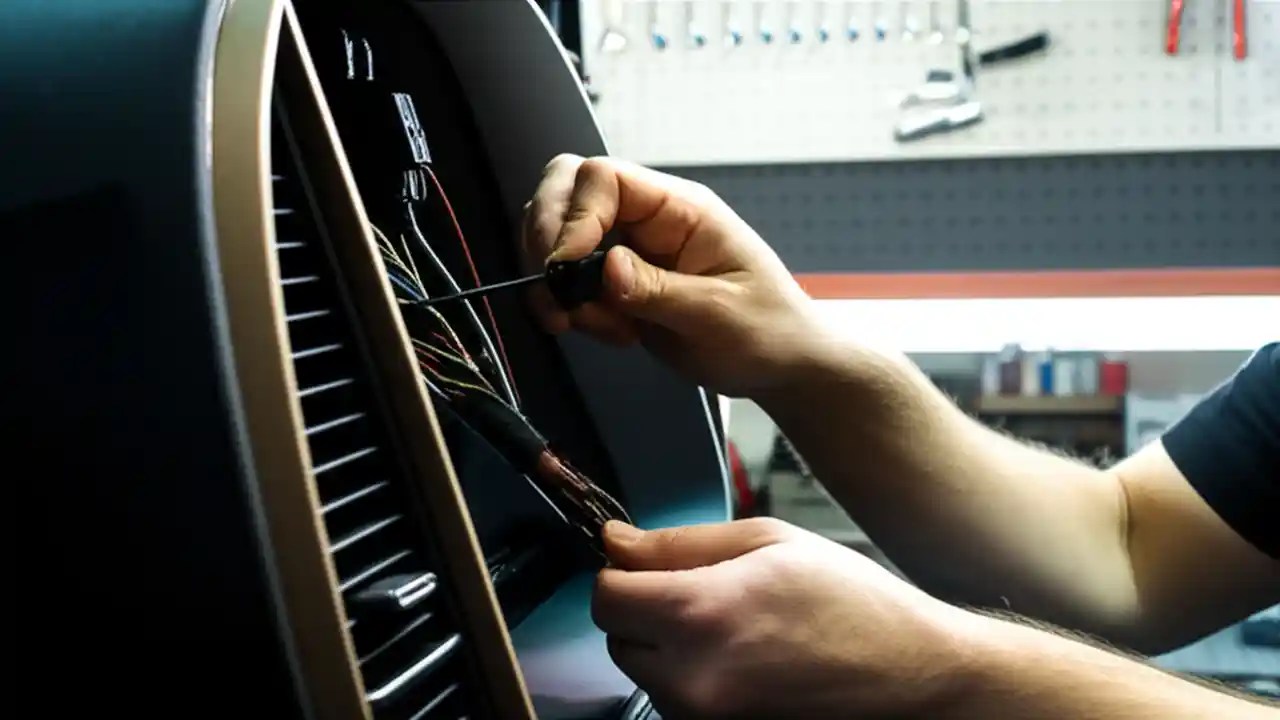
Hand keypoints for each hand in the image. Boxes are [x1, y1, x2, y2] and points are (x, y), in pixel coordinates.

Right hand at [521, 154, 824, 397]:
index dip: (575, 215)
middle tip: (556, 291)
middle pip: (567, 192)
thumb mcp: (719, 314)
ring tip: (595, 325)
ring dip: (557, 284)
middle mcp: (648, 220)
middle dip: (547, 239)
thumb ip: (659, 290)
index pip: (604, 178)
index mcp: (680, 209)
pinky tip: (611, 334)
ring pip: (558, 238)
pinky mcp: (615, 287)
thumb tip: (607, 268)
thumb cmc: (767, 330)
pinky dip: (570, 310)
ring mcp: (628, 251)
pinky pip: (569, 284)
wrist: (778, 366)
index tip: (568, 266)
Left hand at [591, 518, 973, 718]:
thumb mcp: (768, 542)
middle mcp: (694, 677)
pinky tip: (743, 656)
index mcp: (702, 613)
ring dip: (667, 645)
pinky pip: (677, 701)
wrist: (912, 671)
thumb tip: (617, 541)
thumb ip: (679, 543)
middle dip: (643, 609)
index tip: (642, 562)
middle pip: (618, 637)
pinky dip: (693, 676)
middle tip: (699, 590)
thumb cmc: (853, 603)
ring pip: (645, 671)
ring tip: (733, 624)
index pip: (606, 596)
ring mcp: (707, 717)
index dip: (620, 571)